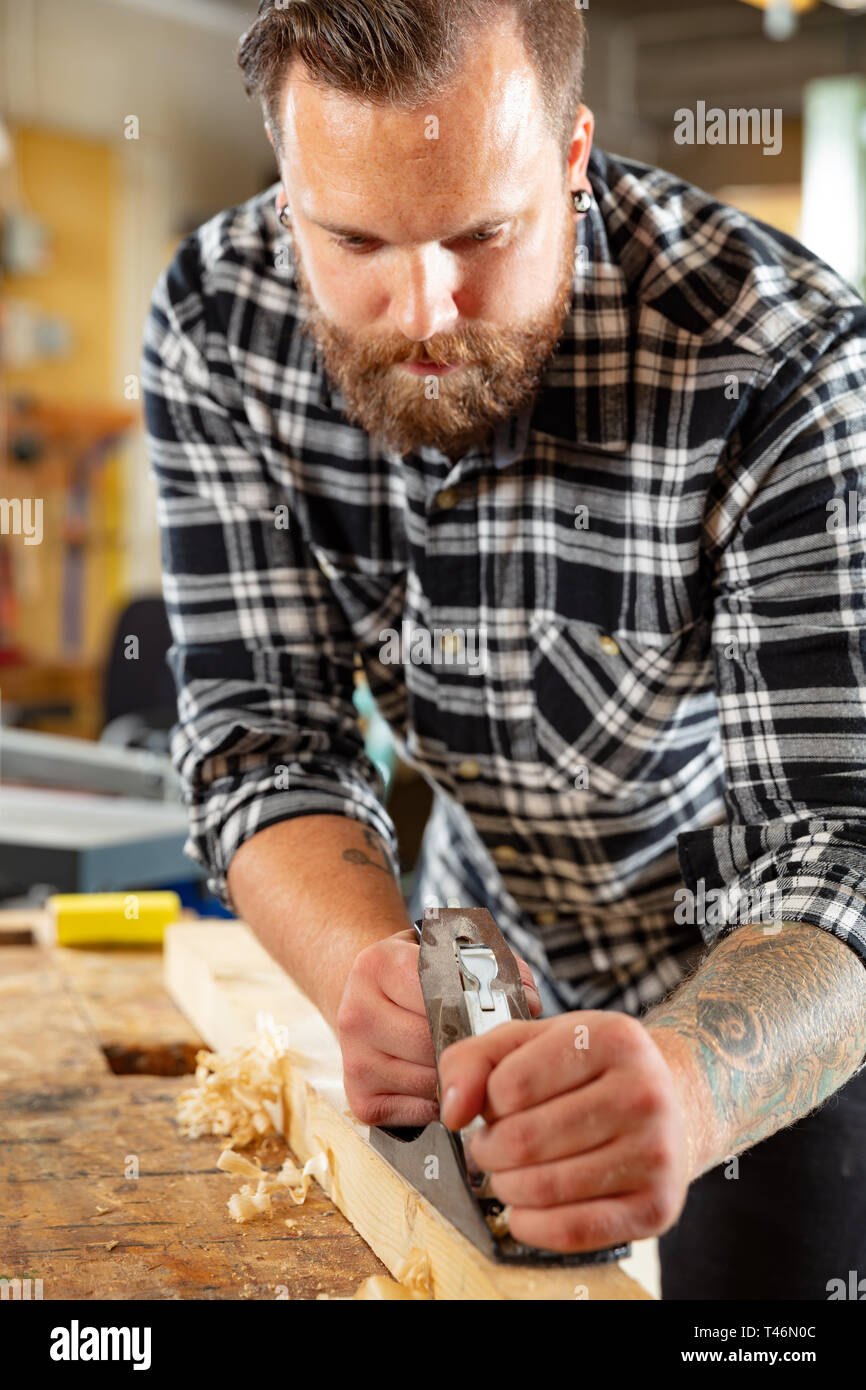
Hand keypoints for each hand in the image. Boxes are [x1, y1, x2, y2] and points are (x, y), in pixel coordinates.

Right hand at [337, 929, 542, 1126]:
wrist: (372, 997)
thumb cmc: (422, 977)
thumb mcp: (451, 954)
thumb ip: (496, 968)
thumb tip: (529, 1004)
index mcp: (377, 965)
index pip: (436, 992)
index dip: (473, 1006)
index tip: (494, 1013)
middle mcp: (356, 1012)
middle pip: (431, 1042)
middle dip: (467, 1045)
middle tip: (488, 1044)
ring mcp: (354, 1059)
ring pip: (428, 1081)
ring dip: (457, 1077)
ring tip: (466, 1060)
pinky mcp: (359, 1099)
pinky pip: (419, 1112)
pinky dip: (442, 1103)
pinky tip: (444, 1081)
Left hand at [438, 1011, 691, 1252]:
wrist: (672, 1103)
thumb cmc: (589, 1070)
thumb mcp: (532, 1041)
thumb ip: (475, 1060)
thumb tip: (452, 1111)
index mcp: (611, 1039)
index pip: (511, 1084)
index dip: (487, 1102)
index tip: (497, 1104)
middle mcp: (643, 1092)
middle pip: (523, 1140)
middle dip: (490, 1148)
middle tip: (494, 1144)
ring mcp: (655, 1153)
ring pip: (542, 1188)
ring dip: (506, 1185)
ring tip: (511, 1170)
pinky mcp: (656, 1207)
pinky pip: (570, 1231)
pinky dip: (530, 1224)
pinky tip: (527, 1207)